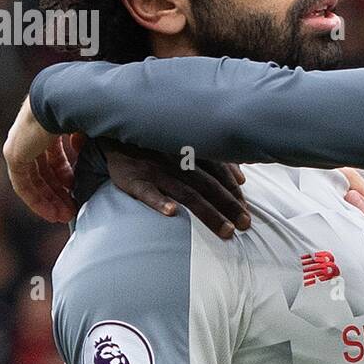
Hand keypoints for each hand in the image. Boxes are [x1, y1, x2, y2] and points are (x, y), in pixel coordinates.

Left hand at [3, 97, 78, 222]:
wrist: (62, 101)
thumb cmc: (79, 110)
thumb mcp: (86, 130)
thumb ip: (84, 142)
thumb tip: (82, 150)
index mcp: (47, 127)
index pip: (54, 157)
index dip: (66, 176)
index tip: (77, 191)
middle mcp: (29, 136)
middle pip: (43, 171)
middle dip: (58, 192)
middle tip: (72, 210)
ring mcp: (19, 146)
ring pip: (33, 181)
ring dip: (49, 200)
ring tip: (64, 216)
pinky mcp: (14, 156)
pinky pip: (23, 185)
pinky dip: (36, 201)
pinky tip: (50, 213)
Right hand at [104, 142, 249, 238]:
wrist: (116, 134)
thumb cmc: (158, 145)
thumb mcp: (187, 146)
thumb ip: (215, 161)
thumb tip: (241, 179)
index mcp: (192, 152)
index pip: (219, 175)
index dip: (234, 194)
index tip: (247, 213)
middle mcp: (178, 162)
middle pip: (208, 187)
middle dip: (229, 206)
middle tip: (245, 226)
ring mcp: (156, 171)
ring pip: (186, 193)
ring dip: (208, 212)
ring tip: (225, 229)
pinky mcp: (133, 179)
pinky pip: (147, 192)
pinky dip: (159, 201)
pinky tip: (171, 213)